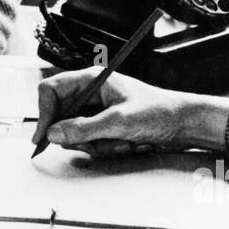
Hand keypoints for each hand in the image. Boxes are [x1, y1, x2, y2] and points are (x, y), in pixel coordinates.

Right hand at [33, 68, 228, 156]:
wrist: (184, 124)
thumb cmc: (159, 110)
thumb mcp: (119, 121)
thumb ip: (84, 128)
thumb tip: (54, 133)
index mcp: (91, 79)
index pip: (51, 90)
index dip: (43, 112)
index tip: (44, 135)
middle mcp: (90, 93)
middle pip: (60, 117)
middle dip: (78, 136)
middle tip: (95, 141)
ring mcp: (97, 111)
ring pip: (75, 135)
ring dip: (97, 145)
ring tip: (121, 141)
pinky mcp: (104, 127)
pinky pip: (90, 143)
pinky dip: (106, 149)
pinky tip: (125, 144)